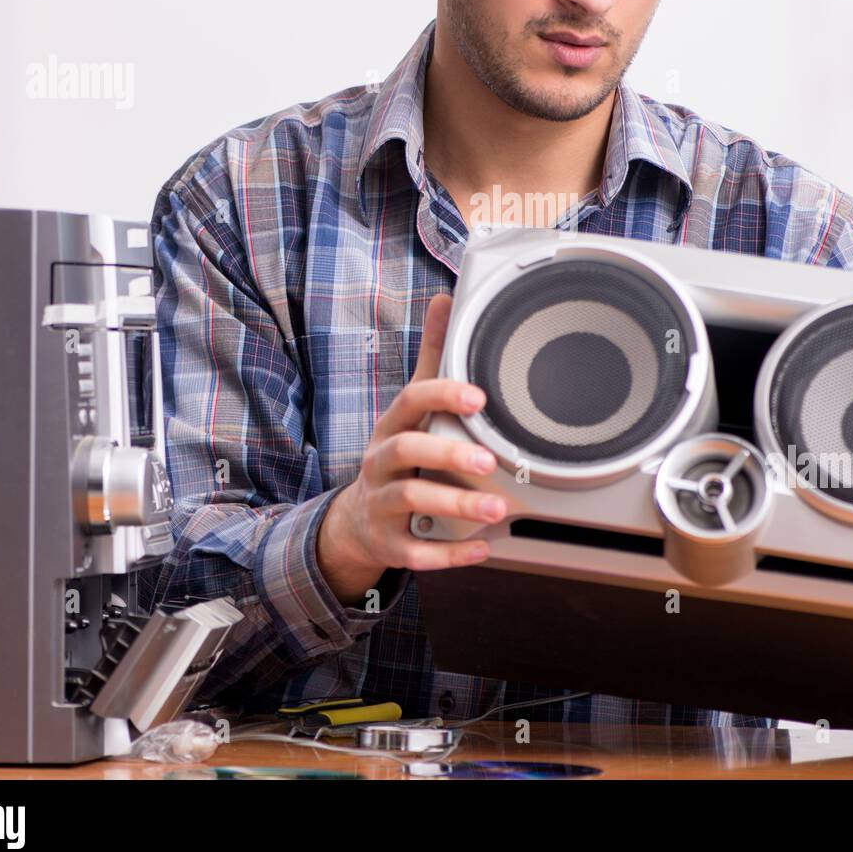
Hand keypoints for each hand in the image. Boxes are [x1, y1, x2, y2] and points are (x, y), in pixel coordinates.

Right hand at [316, 294, 505, 605]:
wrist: (355, 520)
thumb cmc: (396, 453)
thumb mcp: (407, 407)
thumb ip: (430, 357)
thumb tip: (444, 298)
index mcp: (392, 426)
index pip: (410, 403)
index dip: (442, 396)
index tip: (478, 397)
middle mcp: (381, 463)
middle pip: (406, 453)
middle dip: (448, 456)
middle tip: (489, 461)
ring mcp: (381, 504)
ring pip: (411, 503)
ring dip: (457, 506)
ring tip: (497, 509)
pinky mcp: (388, 544)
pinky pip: (415, 552)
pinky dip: (449, 554)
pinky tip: (482, 549)